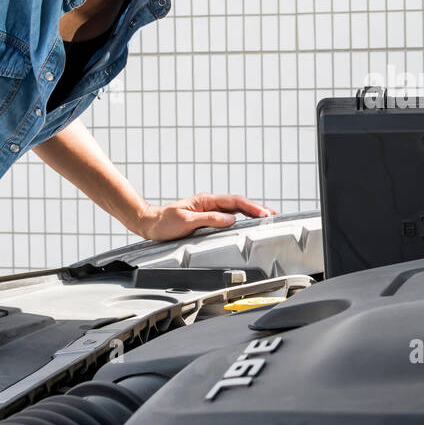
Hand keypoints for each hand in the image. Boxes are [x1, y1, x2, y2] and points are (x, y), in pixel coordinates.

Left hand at [134, 193, 277, 240]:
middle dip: (258, 208)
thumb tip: (230, 219)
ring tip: (268, 217)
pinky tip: (249, 221)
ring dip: (252, 212)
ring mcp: (209, 209)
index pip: (235, 202)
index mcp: (206, 201)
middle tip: (274, 215)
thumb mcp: (186, 221)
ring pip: (236, 209)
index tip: (265, 213)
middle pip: (239, 204)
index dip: (252, 207)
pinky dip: (242, 217)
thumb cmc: (164, 223)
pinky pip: (229, 215)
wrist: (149, 223)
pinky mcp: (207, 217)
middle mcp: (210, 203)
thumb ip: (209, 219)